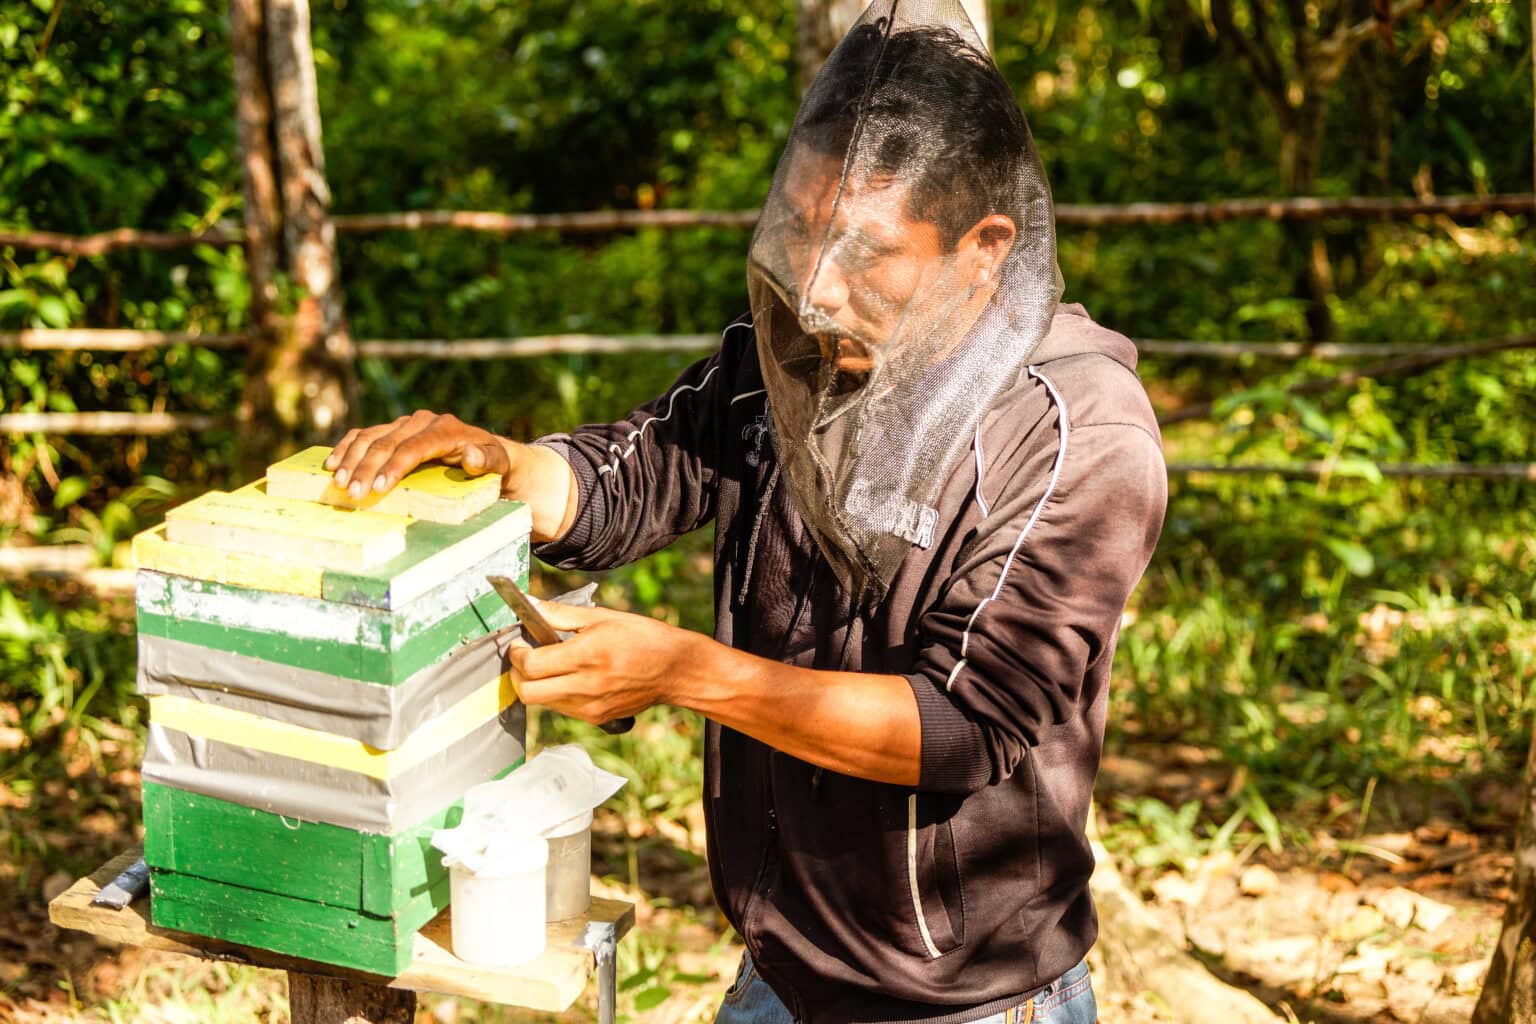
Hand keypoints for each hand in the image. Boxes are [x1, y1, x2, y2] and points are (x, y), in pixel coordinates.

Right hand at [326, 409, 511, 499]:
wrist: (487, 452)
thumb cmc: (493, 463)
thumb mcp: (499, 463)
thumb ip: (487, 460)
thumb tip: (470, 455)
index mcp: (445, 429)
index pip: (413, 447)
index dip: (394, 466)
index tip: (378, 488)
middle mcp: (422, 422)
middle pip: (387, 443)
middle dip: (366, 468)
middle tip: (352, 494)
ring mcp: (405, 424)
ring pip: (370, 437)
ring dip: (351, 459)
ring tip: (338, 483)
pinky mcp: (393, 431)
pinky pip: (364, 435)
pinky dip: (346, 448)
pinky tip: (332, 464)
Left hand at [507, 602, 701, 725]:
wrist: (675, 670)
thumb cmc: (643, 637)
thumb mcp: (603, 617)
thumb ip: (561, 614)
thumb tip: (529, 604)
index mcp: (587, 655)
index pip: (531, 664)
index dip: (516, 653)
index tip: (518, 644)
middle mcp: (586, 685)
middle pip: (527, 692)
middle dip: (517, 674)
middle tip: (525, 657)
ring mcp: (591, 706)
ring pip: (542, 702)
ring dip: (537, 684)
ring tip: (551, 665)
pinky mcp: (596, 718)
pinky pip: (562, 709)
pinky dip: (556, 694)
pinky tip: (571, 677)